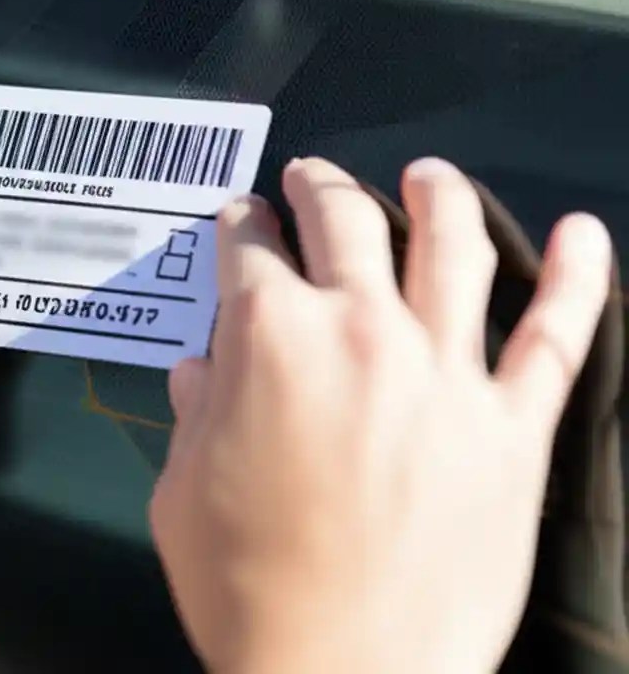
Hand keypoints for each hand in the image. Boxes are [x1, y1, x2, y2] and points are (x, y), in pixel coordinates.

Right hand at [150, 158, 613, 672]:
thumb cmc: (244, 588)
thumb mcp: (182, 493)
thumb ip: (197, 412)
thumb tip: (201, 366)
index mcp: (270, 340)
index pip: (247, 251)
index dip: (237, 226)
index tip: (237, 219)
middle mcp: (361, 332)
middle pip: (344, 224)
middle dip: (319, 190)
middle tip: (310, 180)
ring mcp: (447, 373)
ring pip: (452, 249)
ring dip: (436, 198)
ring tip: (426, 175)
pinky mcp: (514, 425)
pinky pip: (558, 335)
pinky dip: (578, 276)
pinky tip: (582, 233)